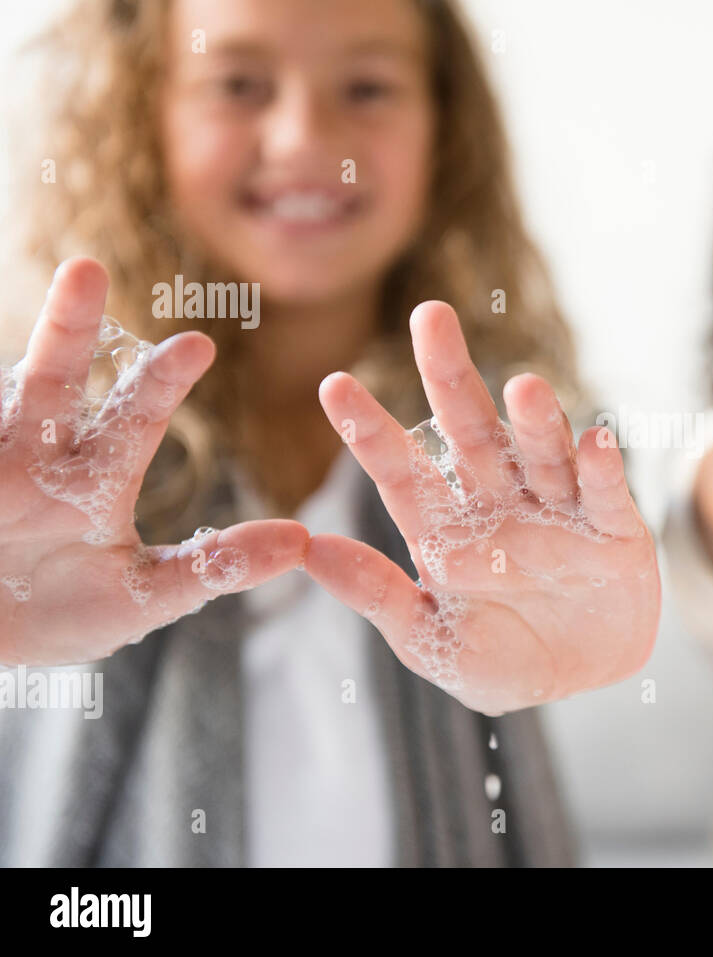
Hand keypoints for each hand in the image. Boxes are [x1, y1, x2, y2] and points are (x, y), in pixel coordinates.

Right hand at [0, 258, 308, 666]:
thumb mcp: (142, 597)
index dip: (158, 381)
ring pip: (1, 394)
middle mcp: (36, 457)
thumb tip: (301, 540)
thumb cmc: (55, 612)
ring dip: (15, 346)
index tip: (197, 343)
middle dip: (69, 328)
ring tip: (42, 286)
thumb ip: (215, 567)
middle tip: (87, 269)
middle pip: (53, 382)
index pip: (131, 416)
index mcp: (93, 477)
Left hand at [306, 300, 659, 713]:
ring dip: (534, 422)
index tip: (333, 385)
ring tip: (524, 388)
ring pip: (541, 454)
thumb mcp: (430, 640)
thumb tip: (307, 548)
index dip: (370, 431)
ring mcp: (558, 510)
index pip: (402, 470)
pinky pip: (606, 492)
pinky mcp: (615, 530)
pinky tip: (594, 438)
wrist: (581, 685)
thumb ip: (377, 596)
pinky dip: (602, 466)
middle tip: (430, 317)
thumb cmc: (497, 661)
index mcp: (445, 528)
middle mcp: (498, 503)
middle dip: (450, 377)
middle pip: (470, 433)